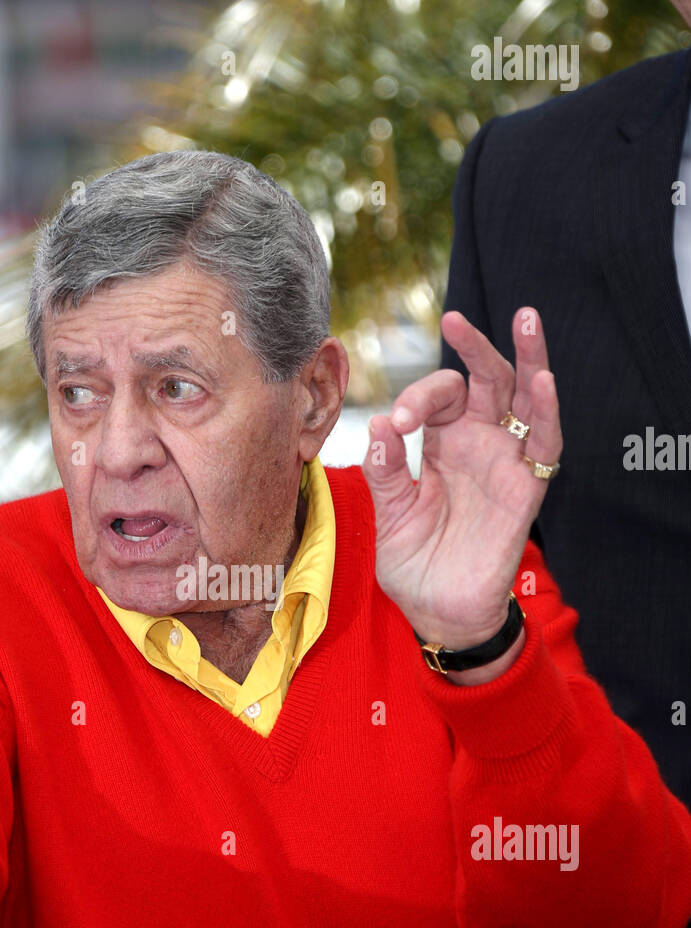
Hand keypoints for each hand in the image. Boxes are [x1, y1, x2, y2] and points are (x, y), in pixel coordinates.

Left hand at [362, 307, 561, 653]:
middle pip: (487, 379)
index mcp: (442, 441)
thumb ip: (384, 467)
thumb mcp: (387, 509)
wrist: (436, 609)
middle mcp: (478, 442)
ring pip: (526, 397)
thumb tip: (380, 423)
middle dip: (476, 346)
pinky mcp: (527, 487)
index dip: (417, 401)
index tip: (396, 427)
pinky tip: (543, 380)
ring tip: (527, 318)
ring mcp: (506, 461)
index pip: (438, 397)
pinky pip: (544, 443)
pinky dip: (547, 412)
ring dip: (529, 358)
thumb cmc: (413, 559)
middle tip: (456, 318)